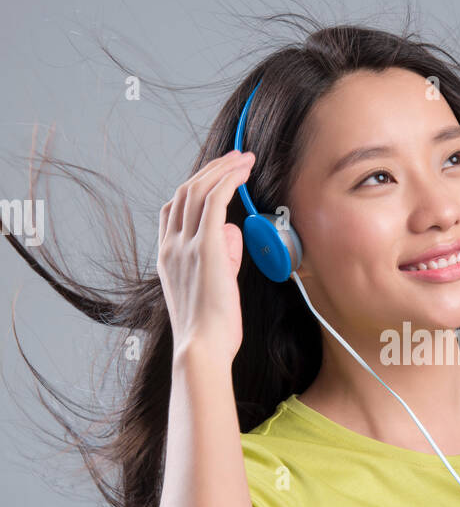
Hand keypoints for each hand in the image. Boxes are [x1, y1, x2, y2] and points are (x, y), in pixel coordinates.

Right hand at [157, 150, 253, 367]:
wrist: (202, 348)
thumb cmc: (208, 331)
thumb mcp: (205, 291)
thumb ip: (214, 265)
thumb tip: (228, 247)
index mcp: (166, 256)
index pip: (173, 209)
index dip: (194, 187)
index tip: (216, 178)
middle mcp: (171, 246)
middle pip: (186, 192)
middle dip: (212, 170)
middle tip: (236, 158)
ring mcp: (186, 245)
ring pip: (200, 190)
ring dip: (224, 169)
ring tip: (244, 159)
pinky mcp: (206, 247)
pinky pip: (215, 201)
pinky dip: (229, 181)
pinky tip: (242, 173)